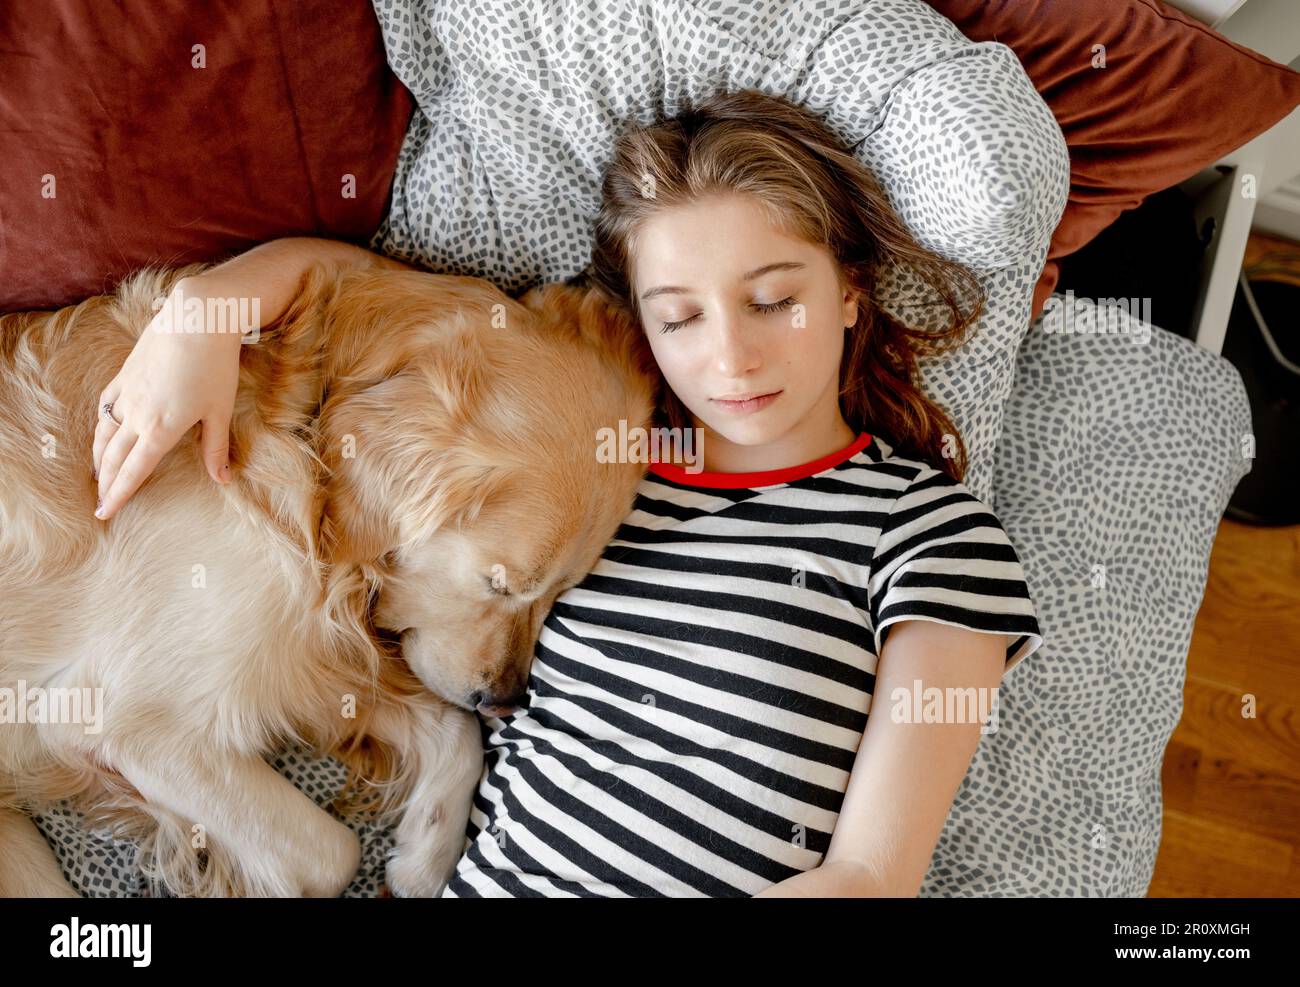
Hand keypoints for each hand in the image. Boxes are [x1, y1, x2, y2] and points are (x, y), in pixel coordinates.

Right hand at [92, 279, 244, 519]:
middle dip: (106, 482)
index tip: (106, 513)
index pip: (134, 471)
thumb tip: (223, 480)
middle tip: (100, 503)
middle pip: (114, 457)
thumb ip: (216, 448)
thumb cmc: (215, 367)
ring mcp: (128, 394)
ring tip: (97, 475)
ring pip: (104, 433)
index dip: (119, 494)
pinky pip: (106, 406)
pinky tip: (101, 431)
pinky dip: (101, 425)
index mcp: (161, 430)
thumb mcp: (220, 411)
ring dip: (99, 458)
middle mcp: (137, 416)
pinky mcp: (124, 375)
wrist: (196, 321)